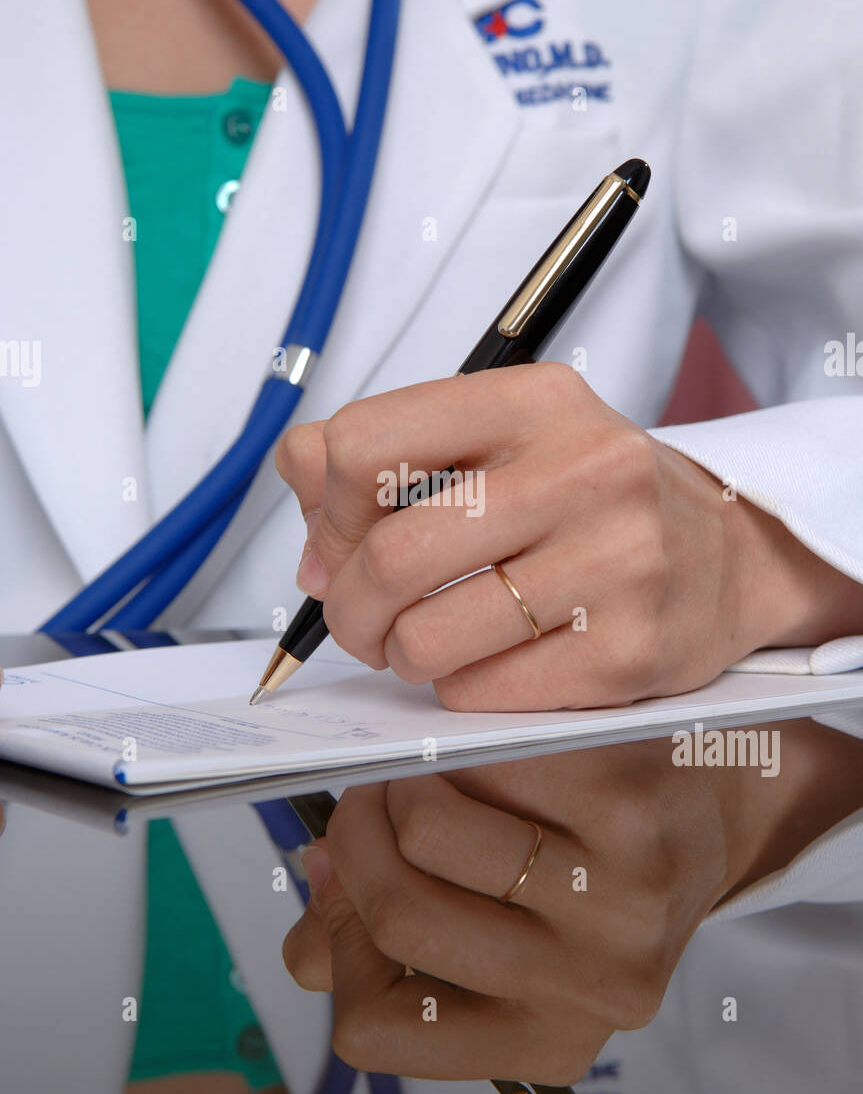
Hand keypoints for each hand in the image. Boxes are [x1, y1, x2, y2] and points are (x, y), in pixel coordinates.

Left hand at [275, 365, 862, 710]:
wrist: (727, 556)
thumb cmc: (594, 499)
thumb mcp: (502, 438)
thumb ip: (390, 449)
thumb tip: (302, 494)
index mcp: (536, 402)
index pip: (366, 443)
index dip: (328, 507)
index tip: (339, 538)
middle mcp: (585, 472)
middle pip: (392, 556)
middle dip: (348, 606)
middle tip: (356, 618)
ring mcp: (616, 565)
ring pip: (427, 637)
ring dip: (397, 652)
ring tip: (418, 641)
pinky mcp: (627, 653)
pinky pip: (481, 691)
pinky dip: (457, 686)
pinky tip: (483, 661)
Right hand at [282, 721, 862, 1081]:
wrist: (712, 797)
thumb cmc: (593, 861)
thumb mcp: (502, 931)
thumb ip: (392, 941)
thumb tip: (314, 917)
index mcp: (543, 1036)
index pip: (375, 1028)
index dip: (339, 947)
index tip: (349, 888)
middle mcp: (587, 986)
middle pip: (396, 912)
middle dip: (355, 840)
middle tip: (368, 802)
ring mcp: (616, 898)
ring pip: (426, 828)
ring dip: (401, 782)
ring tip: (426, 768)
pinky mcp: (628, 806)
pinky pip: (478, 757)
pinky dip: (457, 739)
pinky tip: (476, 742)